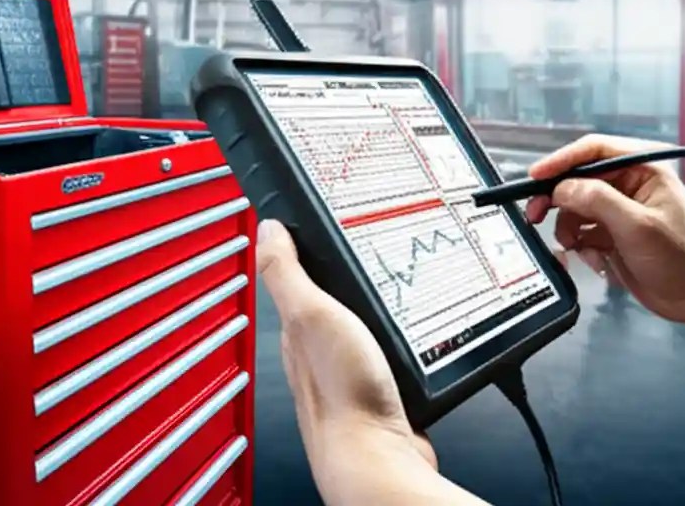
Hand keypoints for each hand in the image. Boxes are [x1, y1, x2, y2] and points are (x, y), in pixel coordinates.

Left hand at [256, 220, 486, 504]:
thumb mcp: (311, 314)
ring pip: (366, 328)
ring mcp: (354, 373)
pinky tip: (418, 330)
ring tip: (400, 284)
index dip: (306, 253)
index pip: (295, 281)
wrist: (381, 458)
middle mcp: (320, 353)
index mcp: (296, 331)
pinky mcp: (386, 392)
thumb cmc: (342, 396)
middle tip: (370, 250)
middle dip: (351, 280)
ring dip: (381, 310)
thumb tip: (267, 229)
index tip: (319, 227)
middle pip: (333, 304)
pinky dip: (403, 340)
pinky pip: (393, 355)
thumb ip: (287, 272)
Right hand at [525, 135, 684, 324]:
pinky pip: (582, 232)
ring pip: (575, 208)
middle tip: (534, 215)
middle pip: (579, 180)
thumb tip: (560, 188)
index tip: (535, 176)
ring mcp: (620, 211)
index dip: (561, 160)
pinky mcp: (614, 235)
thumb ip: (597, 200)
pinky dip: (581, 246)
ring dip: (569, 228)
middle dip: (557, 199)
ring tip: (575, 248)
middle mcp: (629, 185)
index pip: (594, 151)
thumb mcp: (637, 225)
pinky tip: (596, 260)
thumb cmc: (680, 258)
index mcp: (643, 170)